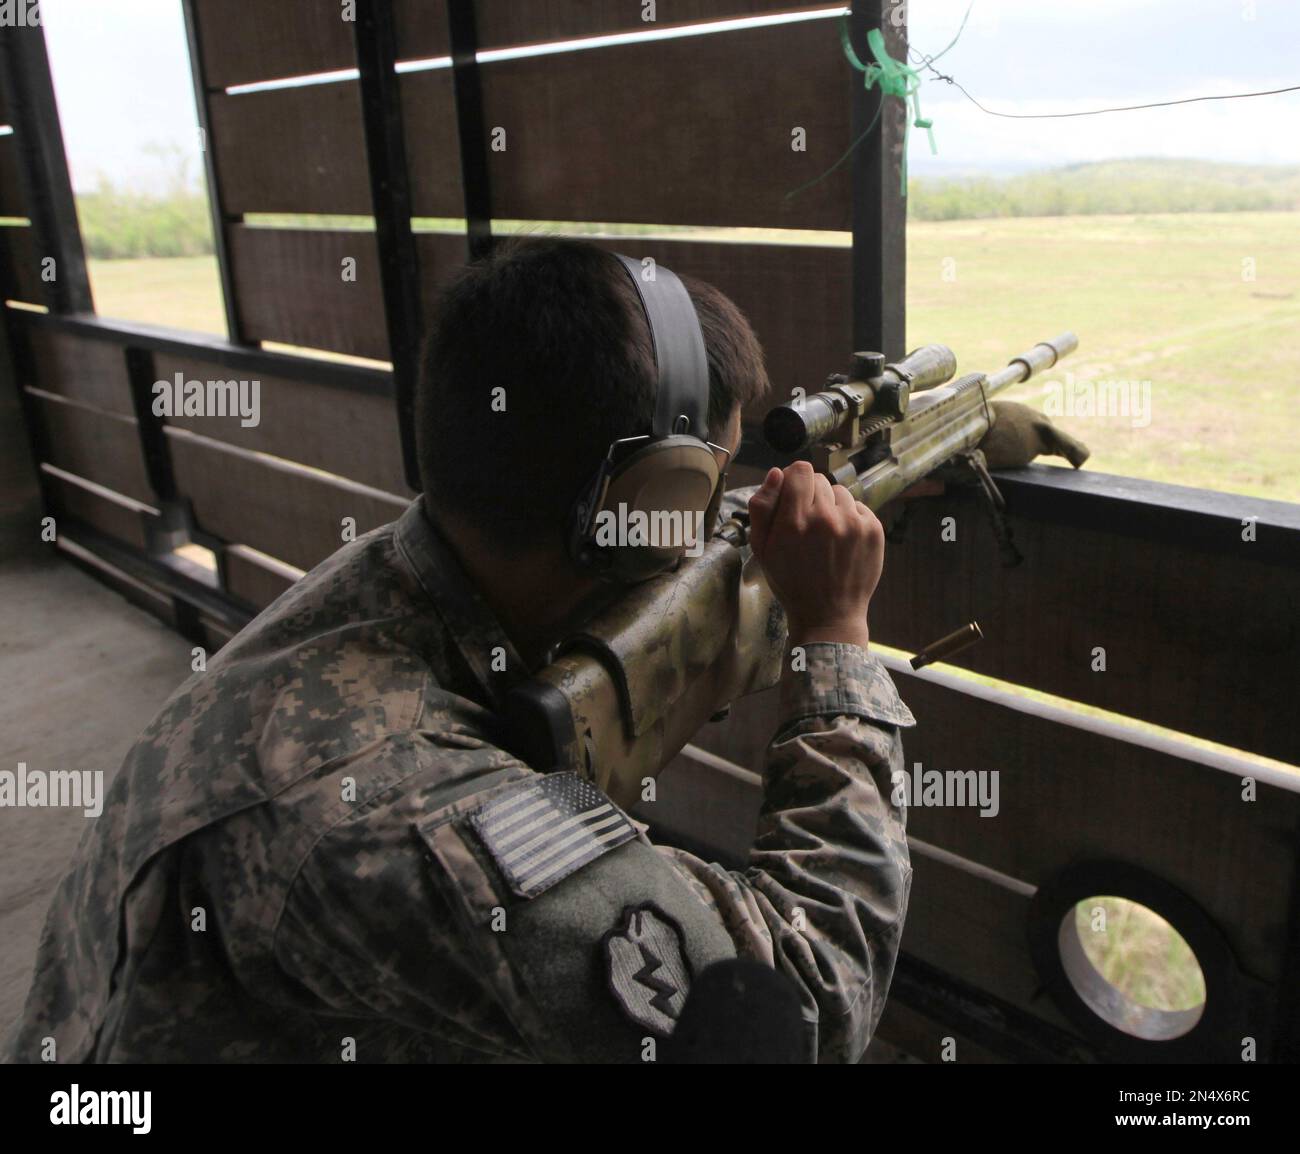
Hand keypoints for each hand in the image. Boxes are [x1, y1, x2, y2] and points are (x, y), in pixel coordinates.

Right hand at [747, 462, 883, 650]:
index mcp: (795, 521)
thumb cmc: (790, 581)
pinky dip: (850, 517)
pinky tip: (842, 540)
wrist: (828, 614)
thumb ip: (763, 507)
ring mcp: (853, 523)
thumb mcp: (762, 549)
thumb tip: (776, 473)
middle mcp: (826, 517)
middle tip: (807, 522)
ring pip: (840, 492)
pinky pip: (858, 506)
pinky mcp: (873, 530)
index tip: (793, 495)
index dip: (794, 480)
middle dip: (811, 495)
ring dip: (831, 506)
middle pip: (819, 479)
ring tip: (826, 533)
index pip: (800, 470)